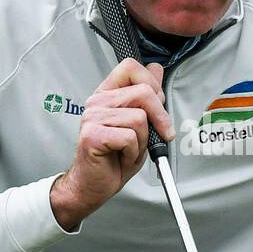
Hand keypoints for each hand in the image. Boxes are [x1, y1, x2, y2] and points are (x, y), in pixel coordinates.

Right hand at [50, 58, 174, 229]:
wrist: (94, 185)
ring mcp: (92, 118)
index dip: (152, 83)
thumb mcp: (139, 124)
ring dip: (143, 140)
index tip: (159, 106)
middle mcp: (97, 102)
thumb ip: (147, 96)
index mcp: (107, 94)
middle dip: (160, 117)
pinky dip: (133, 152)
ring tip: (131, 149)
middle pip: (143, 92)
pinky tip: (122, 156)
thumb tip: (156, 69)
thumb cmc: (114, 158)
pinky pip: (129, 138)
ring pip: (139, 118)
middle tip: (159, 134)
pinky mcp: (92, 135)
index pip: (130, 67)